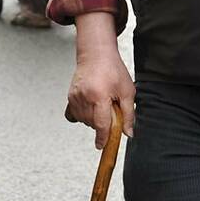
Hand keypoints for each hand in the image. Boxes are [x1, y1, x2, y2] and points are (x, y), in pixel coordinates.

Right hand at [64, 13, 135, 149]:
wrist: (96, 54)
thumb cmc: (113, 70)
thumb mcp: (127, 91)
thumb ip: (129, 114)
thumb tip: (128, 133)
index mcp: (99, 96)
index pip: (101, 124)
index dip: (102, 138)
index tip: (101, 145)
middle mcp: (84, 97)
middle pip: (92, 123)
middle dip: (103, 123)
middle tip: (111, 109)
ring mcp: (75, 97)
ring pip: (84, 121)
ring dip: (93, 119)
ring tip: (101, 104)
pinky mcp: (70, 96)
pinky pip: (75, 115)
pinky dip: (83, 115)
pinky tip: (90, 108)